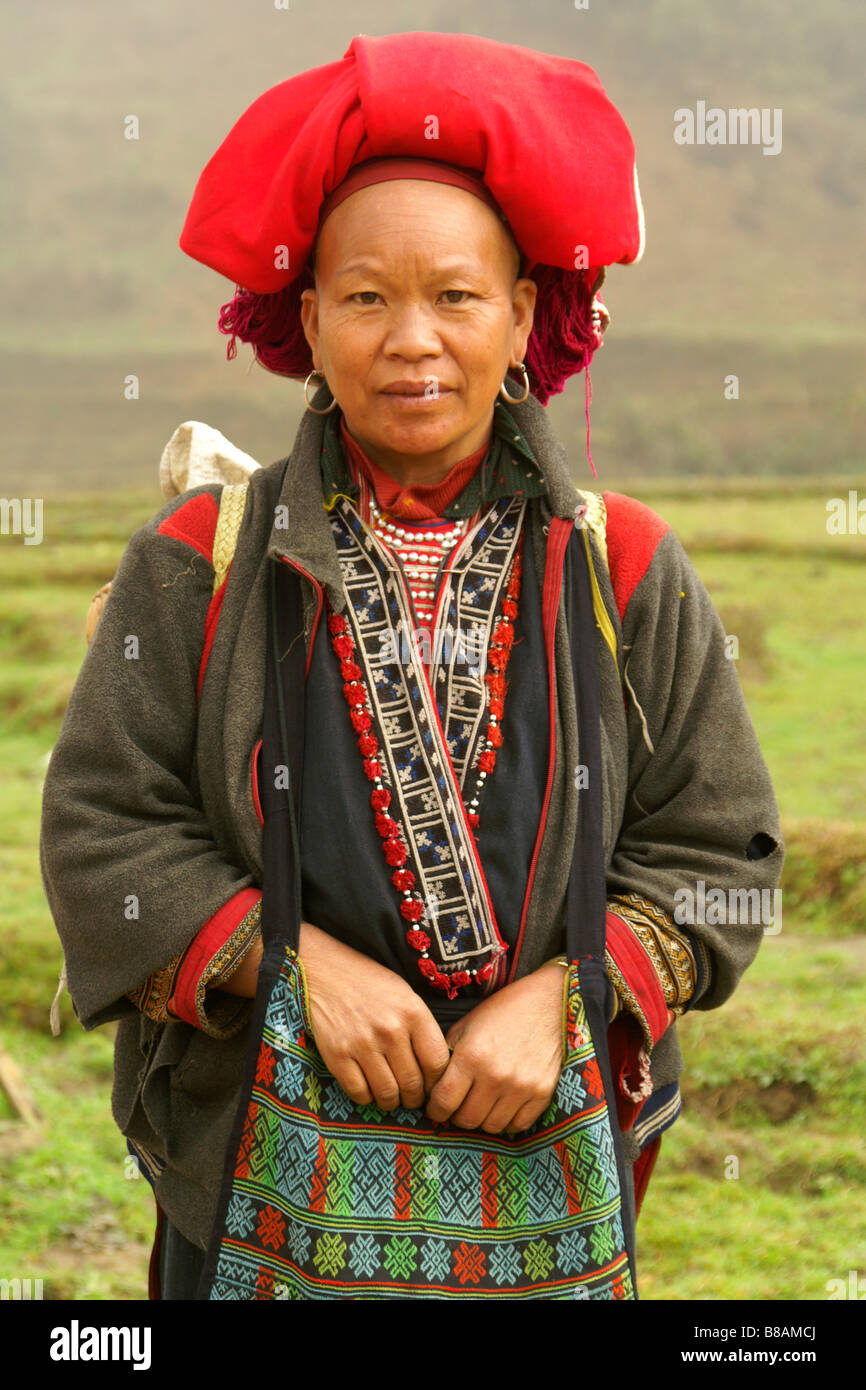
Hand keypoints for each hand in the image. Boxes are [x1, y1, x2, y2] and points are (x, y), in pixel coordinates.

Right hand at [297, 921, 450, 1111]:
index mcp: (413, 1013)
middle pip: (413, 1084)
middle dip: (414, 1098)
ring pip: (387, 1094)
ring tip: (390, 1096)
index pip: (437, 1063)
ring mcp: (362, 1044)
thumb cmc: (368, 984)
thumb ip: (421, 1029)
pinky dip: (366, 1098)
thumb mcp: (405, 995)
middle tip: (411, 1098)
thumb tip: (434, 1069)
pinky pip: (359, 1092)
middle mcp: (390, 1030)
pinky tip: (368, 1088)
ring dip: (391, 1102)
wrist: (323, 971)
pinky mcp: (337, 1055)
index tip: (431, 1086)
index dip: (436, 1082)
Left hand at [424, 960, 565, 1134]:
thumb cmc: (503, 1012)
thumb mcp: (467, 1025)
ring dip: (482, 1119)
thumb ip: (447, 1056)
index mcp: (472, 1055)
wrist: (549, 1003)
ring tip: (482, 1104)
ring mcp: (521, 1087)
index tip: (436, 1108)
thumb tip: (431, 1087)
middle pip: (466, 1120)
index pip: (443, 1102)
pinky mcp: (542, 1094)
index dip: (435, 1110)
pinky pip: (517, 1126)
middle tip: (458, 1106)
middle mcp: (495, 1075)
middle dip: (457, 1116)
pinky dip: (507, 1120)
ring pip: (491, 1127)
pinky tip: (503, 1105)